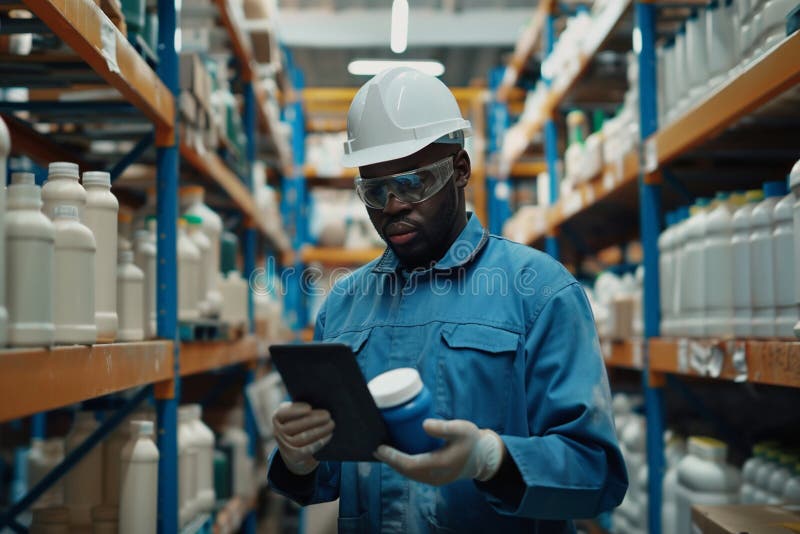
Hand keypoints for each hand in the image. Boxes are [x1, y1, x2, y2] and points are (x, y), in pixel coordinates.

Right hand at [272, 402, 334, 475]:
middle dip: (313, 420)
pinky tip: (328, 436)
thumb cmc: (300, 424)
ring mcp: (284, 446)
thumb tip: (314, 404)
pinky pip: (307, 450)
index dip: (295, 411)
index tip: (309, 408)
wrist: (295, 451)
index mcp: (277, 418)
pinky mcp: (293, 457)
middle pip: (295, 426)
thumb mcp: (296, 414)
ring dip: (319, 431)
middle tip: (328, 415)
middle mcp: (277, 432)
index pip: (281, 414)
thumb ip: (300, 407)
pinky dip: (318, 443)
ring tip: (331, 424)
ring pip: (302, 438)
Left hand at [374, 419, 504, 485]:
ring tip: (383, 452)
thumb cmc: (472, 440)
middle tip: (376, 448)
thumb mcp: (462, 429)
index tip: (380, 448)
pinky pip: (414, 473)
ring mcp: (434, 479)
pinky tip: (397, 457)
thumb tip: (423, 425)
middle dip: (390, 460)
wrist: (483, 458)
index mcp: (440, 465)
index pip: (410, 464)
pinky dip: (403, 465)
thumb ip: (444, 427)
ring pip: (409, 474)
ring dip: (395, 464)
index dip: (393, 457)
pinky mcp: (434, 478)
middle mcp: (435, 476)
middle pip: (405, 471)